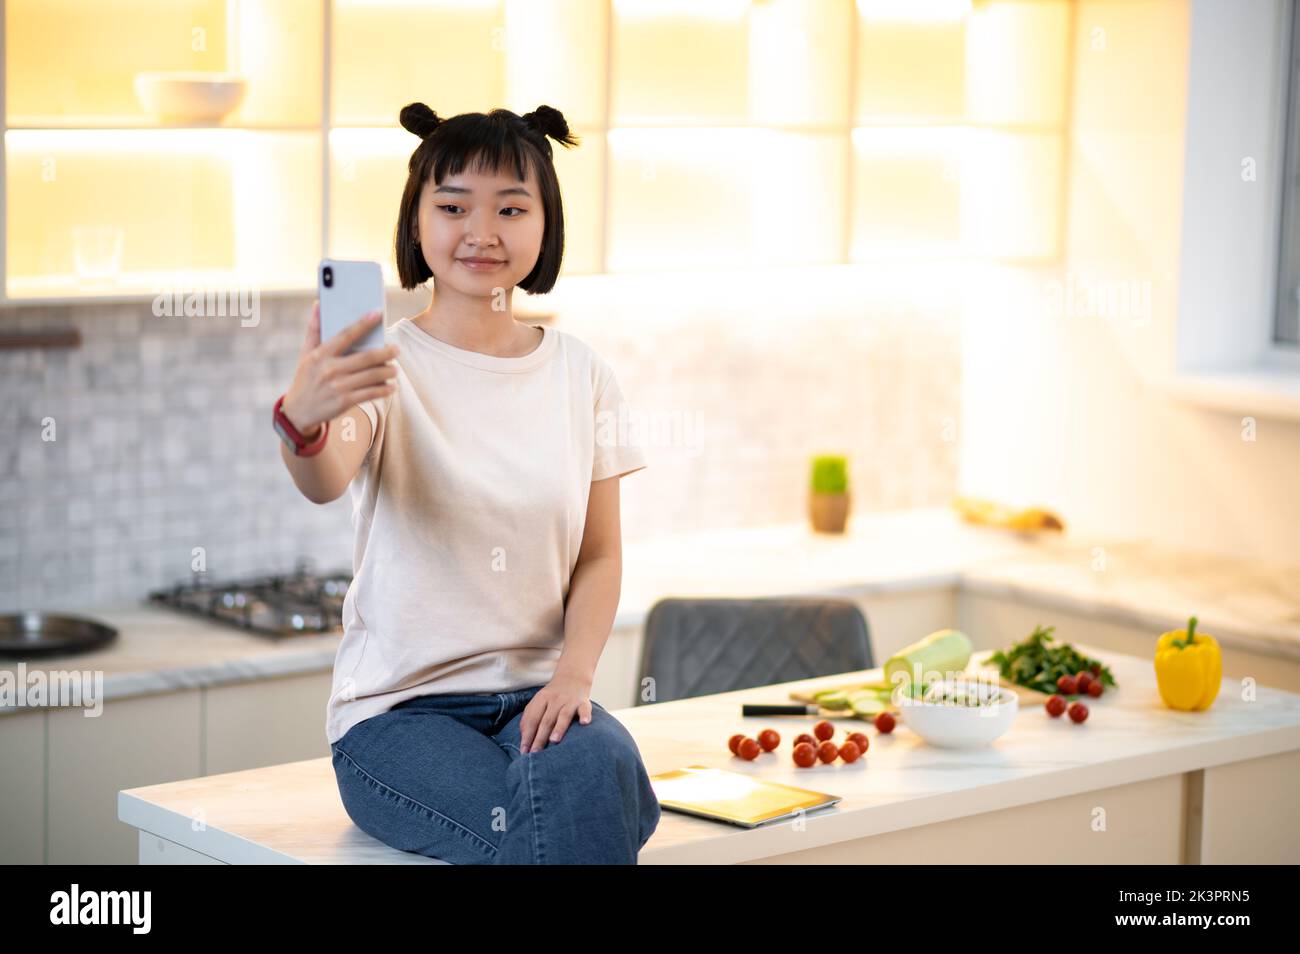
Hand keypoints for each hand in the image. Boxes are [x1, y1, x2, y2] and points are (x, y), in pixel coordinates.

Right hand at [281, 301, 399, 433]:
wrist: (298, 411)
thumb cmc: (305, 378)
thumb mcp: (305, 353)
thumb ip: (314, 329)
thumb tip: (318, 304)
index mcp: (321, 354)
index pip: (345, 335)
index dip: (363, 323)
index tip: (378, 313)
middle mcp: (330, 369)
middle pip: (365, 358)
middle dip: (385, 353)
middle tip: (397, 349)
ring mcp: (338, 386)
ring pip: (371, 376)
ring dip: (387, 372)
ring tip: (395, 369)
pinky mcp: (345, 401)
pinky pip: (370, 394)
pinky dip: (383, 390)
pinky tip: (391, 387)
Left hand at [518, 671, 593, 753]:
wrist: (573, 676)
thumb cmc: (553, 697)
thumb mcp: (538, 703)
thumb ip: (529, 719)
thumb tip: (524, 741)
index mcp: (541, 699)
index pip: (532, 719)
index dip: (527, 735)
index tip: (524, 752)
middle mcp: (555, 700)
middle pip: (546, 720)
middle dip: (540, 737)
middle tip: (535, 753)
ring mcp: (570, 700)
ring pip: (563, 715)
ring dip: (558, 728)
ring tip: (554, 741)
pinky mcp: (584, 702)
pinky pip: (585, 708)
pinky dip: (585, 715)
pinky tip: (584, 723)